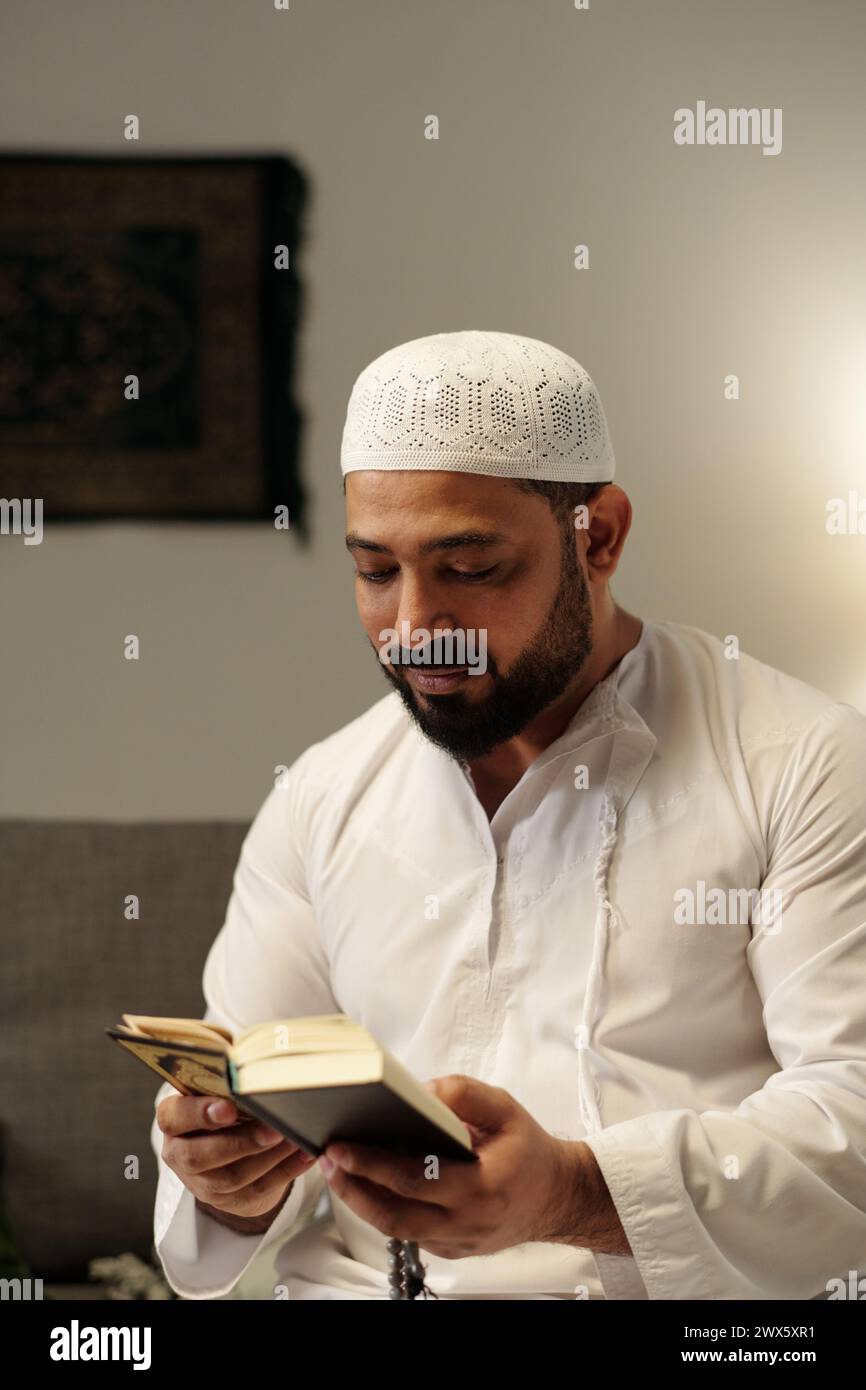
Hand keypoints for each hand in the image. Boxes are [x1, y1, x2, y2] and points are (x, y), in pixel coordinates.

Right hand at [157, 1095, 316, 1226]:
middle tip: (274, 1128)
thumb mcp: (220, 1090)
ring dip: (268, 1158)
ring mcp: (202, 1183)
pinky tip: (305, 1154)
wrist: (231, 1148)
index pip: (174, 1117)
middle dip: (240, 1143)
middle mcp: (180, 1154)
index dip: (199, 1113)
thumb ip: (228, 1080)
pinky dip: (285, 1172)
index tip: (229, 1107)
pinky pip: (257, 1191)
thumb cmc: (227, 1106)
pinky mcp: (229, 1201)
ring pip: (231, 1178)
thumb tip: (257, 1064)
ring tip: (295, 1138)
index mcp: (174, 1121)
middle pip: (199, 1156)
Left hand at [317, 1074, 584, 1258]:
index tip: (342, 1147)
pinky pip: (409, 1232)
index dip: (373, 1164)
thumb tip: (420, 1093)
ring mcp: (456, 1242)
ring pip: (396, 1229)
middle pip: (394, 1214)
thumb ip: (462, 1094)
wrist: (556, 1197)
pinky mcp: (450, 1250)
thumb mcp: (505, 1109)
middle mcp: (466, 1223)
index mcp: (481, 1187)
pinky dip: (384, 1210)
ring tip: (337, 1173)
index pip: (414, 1179)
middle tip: (327, 1161)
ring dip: (360, 1202)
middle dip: (353, 1187)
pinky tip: (367, 1186)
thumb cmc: (528, 1150)